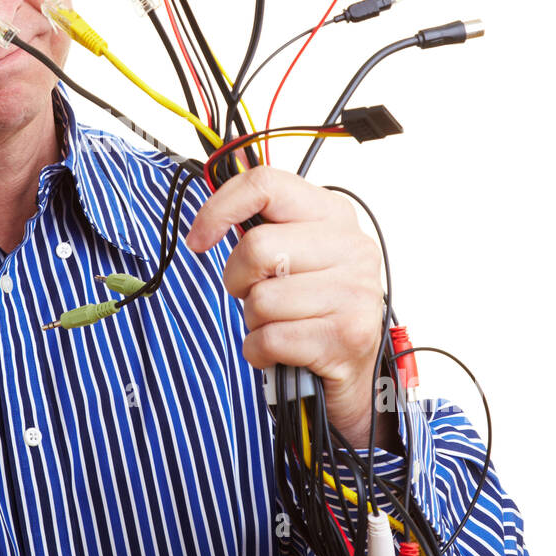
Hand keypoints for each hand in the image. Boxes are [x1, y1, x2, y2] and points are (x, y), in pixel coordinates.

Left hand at [185, 165, 391, 446]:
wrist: (355, 371)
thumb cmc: (315, 307)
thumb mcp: (298, 253)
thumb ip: (265, 225)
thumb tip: (216, 205)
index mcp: (334, 215)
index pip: (266, 185)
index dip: (220, 208)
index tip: (199, 239)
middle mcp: (352, 247)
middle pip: (257, 247)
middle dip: (238, 279)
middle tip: (255, 295)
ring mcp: (354, 292)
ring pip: (260, 299)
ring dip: (254, 321)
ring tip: (281, 324)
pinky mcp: (346, 337)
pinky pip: (268, 339)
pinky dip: (260, 351)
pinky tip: (283, 351)